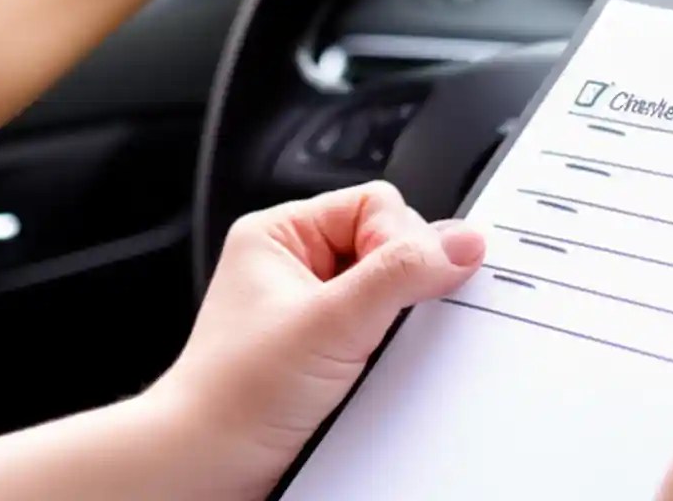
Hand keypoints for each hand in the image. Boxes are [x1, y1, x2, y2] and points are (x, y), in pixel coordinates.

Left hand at [145, 182, 485, 498]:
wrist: (209, 469)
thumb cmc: (235, 396)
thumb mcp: (332, 322)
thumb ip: (402, 274)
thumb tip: (462, 243)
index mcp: (283, 233)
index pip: (375, 204)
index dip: (399, 240)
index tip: (398, 285)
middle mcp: (299, 264)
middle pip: (390, 244)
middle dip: (401, 283)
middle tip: (377, 323)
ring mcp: (316, 307)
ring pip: (393, 288)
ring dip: (396, 319)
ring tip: (369, 351)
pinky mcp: (331, 347)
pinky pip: (387, 327)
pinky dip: (393, 346)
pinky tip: (374, 368)